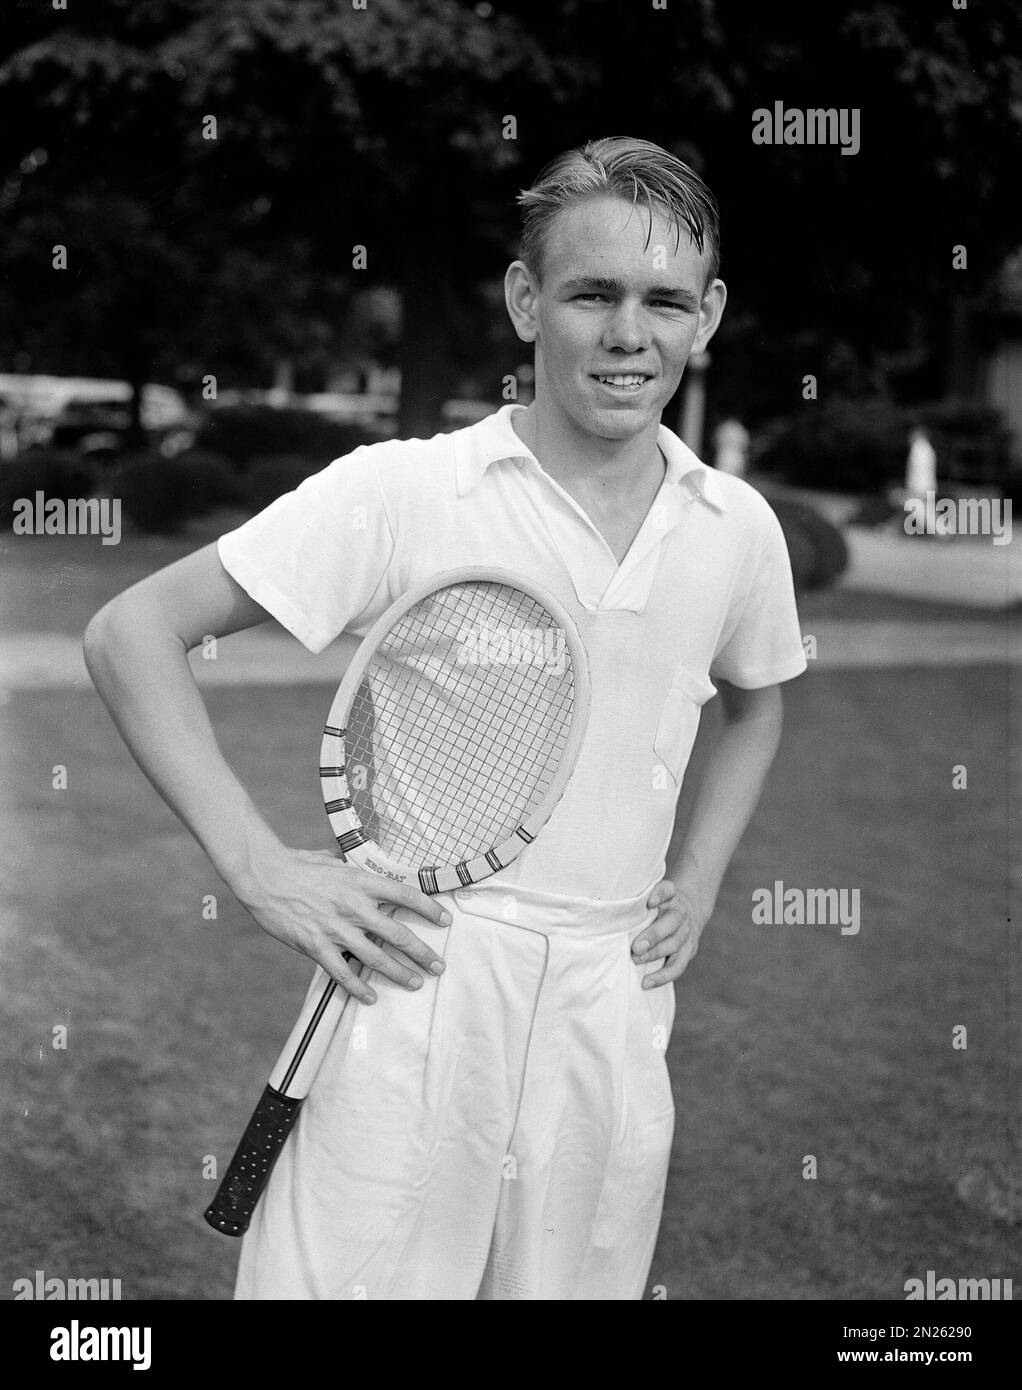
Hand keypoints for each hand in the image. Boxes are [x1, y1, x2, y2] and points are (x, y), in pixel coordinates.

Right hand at [233, 845, 450, 1005]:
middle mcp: (355, 906)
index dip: (430, 909)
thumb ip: (350, 870)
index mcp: (361, 882)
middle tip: (438, 966)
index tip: (445, 920)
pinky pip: (342, 973)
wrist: (265, 876)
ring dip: (399, 973)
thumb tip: (358, 870)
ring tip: (415, 982)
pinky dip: (358, 988)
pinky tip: (371, 997)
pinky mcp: (316, 946)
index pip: (406, 896)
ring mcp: (336, 928)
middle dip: (422, 953)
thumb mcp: (332, 861)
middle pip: (398, 934)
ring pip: (376, 957)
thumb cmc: (297, 865)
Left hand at [632, 879, 706, 987]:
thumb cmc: (656, 907)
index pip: (667, 890)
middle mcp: (680, 913)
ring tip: (637, 960)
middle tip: (635, 947)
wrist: (687, 913)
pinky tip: (646, 982)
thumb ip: (634, 902)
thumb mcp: (649, 897)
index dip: (660, 894)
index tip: (650, 902)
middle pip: (671, 923)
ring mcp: (686, 933)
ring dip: (655, 954)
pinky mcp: (688, 952)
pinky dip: (662, 976)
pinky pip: (677, 966)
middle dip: (653, 936)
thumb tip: (607, 914)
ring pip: (674, 945)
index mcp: (670, 895)